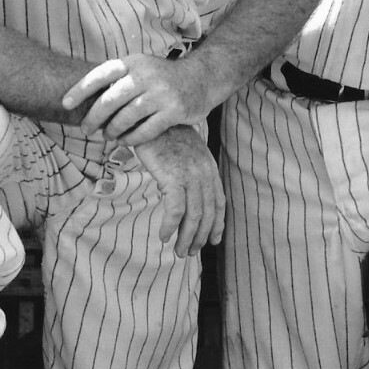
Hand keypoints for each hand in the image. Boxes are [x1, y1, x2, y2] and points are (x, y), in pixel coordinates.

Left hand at [62, 53, 211, 144]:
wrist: (202, 78)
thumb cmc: (163, 78)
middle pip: (110, 99)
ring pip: (126, 117)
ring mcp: (161, 93)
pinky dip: (131, 138)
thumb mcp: (141, 67)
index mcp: (134, 62)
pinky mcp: (174, 110)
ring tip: (106, 136)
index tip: (64, 104)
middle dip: (93, 117)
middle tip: (85, 128)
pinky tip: (124, 141)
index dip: (80, 90)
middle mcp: (146, 75)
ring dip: (112, 130)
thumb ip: (118, 77)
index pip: (101, 74)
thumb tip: (84, 93)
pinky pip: (145, 130)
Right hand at [130, 125, 225, 256]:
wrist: (150, 117)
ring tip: (178, 251)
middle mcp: (204, 173)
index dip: (217, 224)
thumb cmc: (162, 134)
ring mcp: (190, 175)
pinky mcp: (173, 177)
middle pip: (207, 213)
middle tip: (188, 252)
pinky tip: (164, 236)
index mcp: (208, 167)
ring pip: (194, 216)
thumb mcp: (183, 151)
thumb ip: (189, 170)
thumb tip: (182, 193)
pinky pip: (176, 210)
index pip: (218, 202)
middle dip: (200, 237)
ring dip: (186, 237)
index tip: (213, 240)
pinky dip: (170, 226)